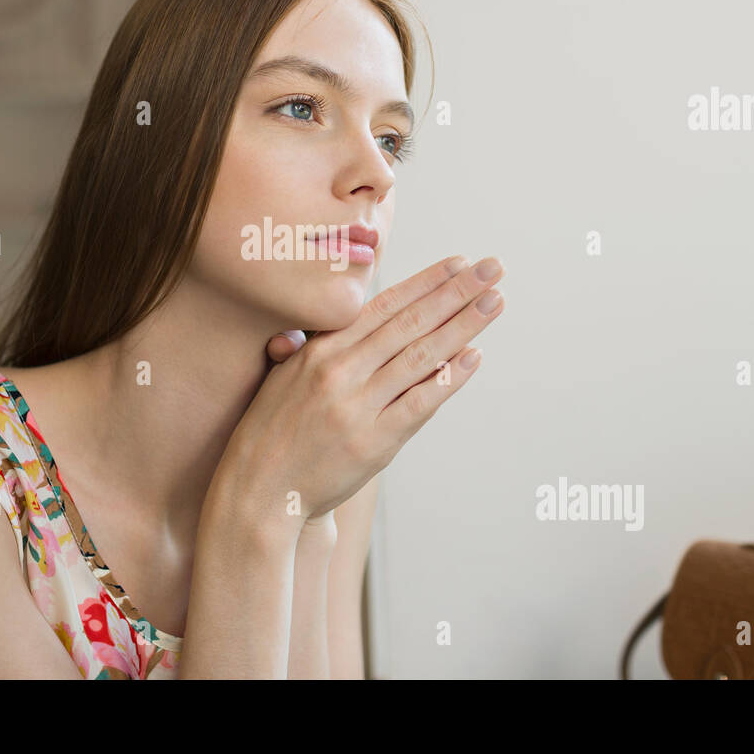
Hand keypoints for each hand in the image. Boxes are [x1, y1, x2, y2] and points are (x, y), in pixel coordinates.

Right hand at [219, 254, 504, 526]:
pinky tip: (475, 356)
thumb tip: (339, 313)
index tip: (458, 263)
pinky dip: (448, 378)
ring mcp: (358, 406)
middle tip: (491, 268)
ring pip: (421, 355)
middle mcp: (339, 371)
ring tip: (494, 301)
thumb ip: (314, 343)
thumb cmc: (272, 431)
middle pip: (409, 322)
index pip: (383, 305)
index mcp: (318, 349)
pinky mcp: (374, 442)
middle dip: (456, 292)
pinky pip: (420, 404)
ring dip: (463, 325)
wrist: (259, 490)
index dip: (424, 281)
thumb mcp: (282, 376)